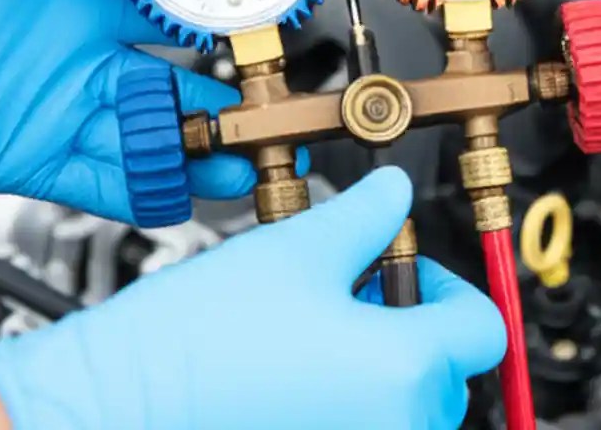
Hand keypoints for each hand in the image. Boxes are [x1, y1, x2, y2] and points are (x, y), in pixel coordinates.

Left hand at [0, 0, 253, 222]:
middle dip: (225, 109)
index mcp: (88, 8)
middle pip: (176, 94)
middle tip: (269, 118)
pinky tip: (190, 193)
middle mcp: (85, 65)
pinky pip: (106, 185)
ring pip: (152, 144)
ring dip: (200, 157)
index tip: (262, 40)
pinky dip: (149, 193)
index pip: (173, 26)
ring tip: (244, 164)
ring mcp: (63, 115)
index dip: (219, 35)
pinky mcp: (35, 160)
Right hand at [0, 168, 506, 429]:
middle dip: (410, 327)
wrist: (116, 401)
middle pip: (448, 371)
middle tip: (353, 294)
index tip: (403, 270)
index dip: (450, 289)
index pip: (485, 328)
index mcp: (405, 370)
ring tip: (317, 329)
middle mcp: (396, 426)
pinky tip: (297, 367)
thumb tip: (394, 192)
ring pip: (408, 407)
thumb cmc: (196, 339)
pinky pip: (363, 425)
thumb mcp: (295, 249)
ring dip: (381, 366)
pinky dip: (348, 400)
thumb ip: (365, 215)